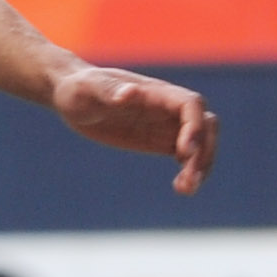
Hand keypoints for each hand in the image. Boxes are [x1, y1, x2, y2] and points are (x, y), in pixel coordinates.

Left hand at [51, 63, 214, 194]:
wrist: (71, 96)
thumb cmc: (77, 88)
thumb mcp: (87, 89)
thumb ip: (108, 90)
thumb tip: (128, 94)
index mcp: (154, 92)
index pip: (191, 105)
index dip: (195, 127)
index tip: (184, 152)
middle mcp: (166, 107)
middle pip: (205, 125)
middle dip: (205, 151)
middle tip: (189, 179)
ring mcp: (164, 124)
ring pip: (201, 142)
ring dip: (202, 165)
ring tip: (185, 189)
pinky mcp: (158, 140)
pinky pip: (187, 155)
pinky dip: (190, 170)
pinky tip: (180, 187)